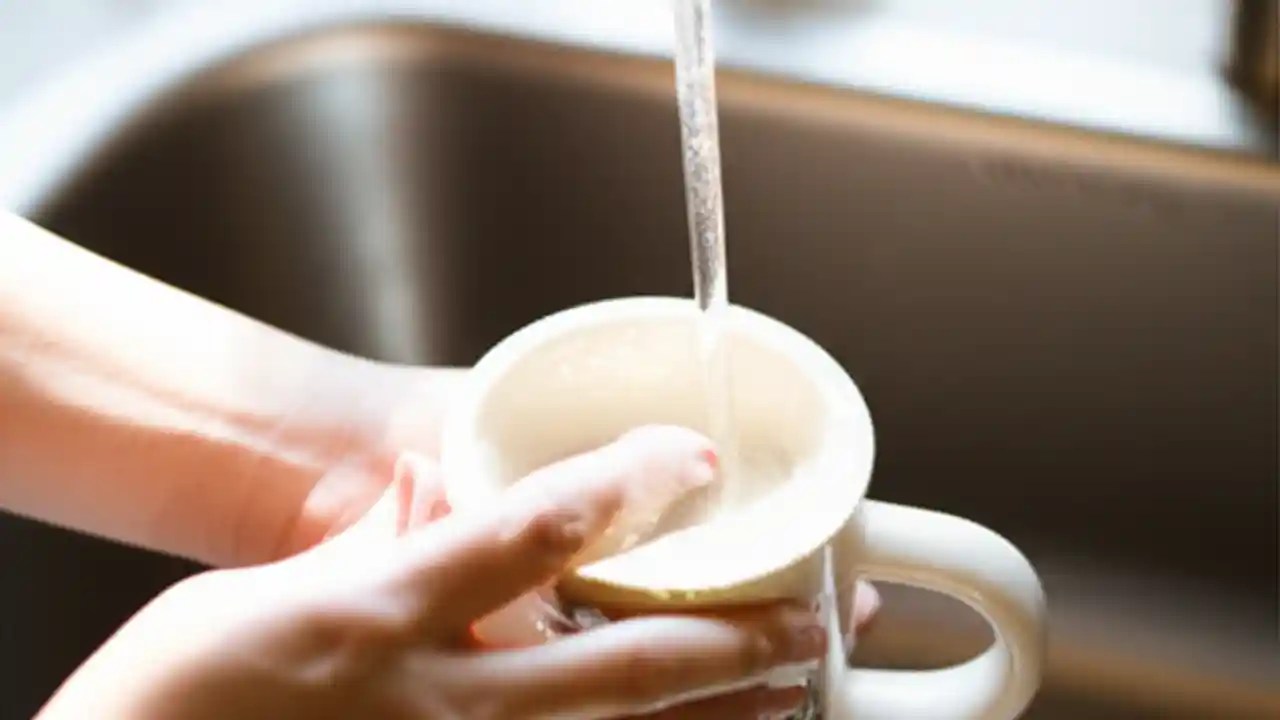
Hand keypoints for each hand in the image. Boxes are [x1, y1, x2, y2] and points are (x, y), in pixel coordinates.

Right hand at [39, 427, 830, 719]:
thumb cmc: (169, 694)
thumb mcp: (258, 592)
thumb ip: (372, 543)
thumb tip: (431, 490)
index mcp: (379, 614)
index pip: (526, 534)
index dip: (622, 489)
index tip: (690, 458)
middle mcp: (434, 701)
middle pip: (617, 668)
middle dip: (733, 640)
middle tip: (820, 618)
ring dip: (720, 716)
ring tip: (802, 693)